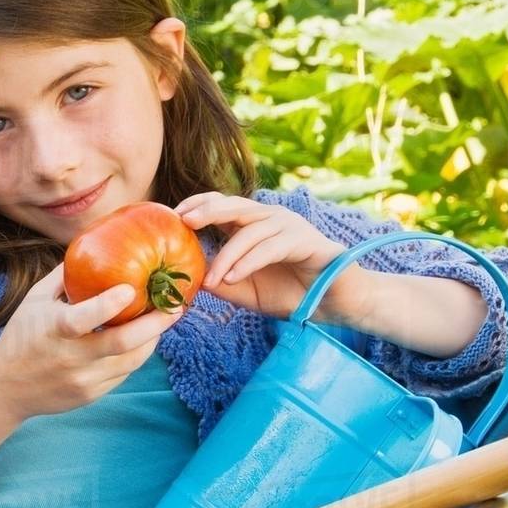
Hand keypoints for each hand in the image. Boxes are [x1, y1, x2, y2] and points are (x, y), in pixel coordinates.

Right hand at [0, 263, 183, 421]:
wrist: (6, 388)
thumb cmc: (21, 336)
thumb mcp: (34, 300)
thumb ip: (64, 277)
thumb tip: (92, 248)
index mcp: (54, 330)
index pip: (84, 318)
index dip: (109, 304)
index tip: (133, 288)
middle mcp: (71, 357)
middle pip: (121, 343)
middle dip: (154, 324)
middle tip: (176, 306)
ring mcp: (83, 379)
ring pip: (131, 360)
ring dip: (152, 338)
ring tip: (167, 319)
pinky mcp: (92, 394)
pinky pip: (124, 372)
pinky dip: (137, 353)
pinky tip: (145, 338)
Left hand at [175, 192, 371, 323]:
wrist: (334, 304)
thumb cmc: (289, 293)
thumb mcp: (245, 291)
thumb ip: (221, 283)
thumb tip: (194, 279)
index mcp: (252, 224)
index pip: (221, 204)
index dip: (198, 205)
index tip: (173, 216)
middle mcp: (269, 218)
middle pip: (234, 206)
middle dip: (207, 211)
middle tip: (183, 221)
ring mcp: (288, 225)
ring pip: (249, 230)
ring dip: (227, 255)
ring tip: (212, 279)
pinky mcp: (304, 240)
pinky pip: (270, 247)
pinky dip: (249, 262)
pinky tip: (233, 277)